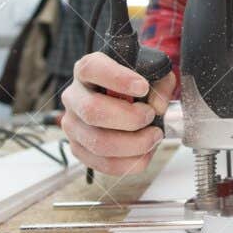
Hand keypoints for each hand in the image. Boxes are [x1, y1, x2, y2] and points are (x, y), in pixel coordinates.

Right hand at [59, 51, 176, 174]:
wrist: (122, 104)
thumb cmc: (132, 88)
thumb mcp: (150, 74)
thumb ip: (159, 84)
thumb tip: (157, 106)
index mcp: (86, 70)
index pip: (91, 69)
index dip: (117, 79)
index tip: (143, 87)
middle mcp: (73, 97)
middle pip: (92, 110)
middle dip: (129, 118)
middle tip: (150, 116)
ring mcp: (73, 125)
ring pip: (98, 142)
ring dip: (133, 144)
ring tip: (153, 136)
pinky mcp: (79, 149)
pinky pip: (103, 164)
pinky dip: (129, 163)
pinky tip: (143, 153)